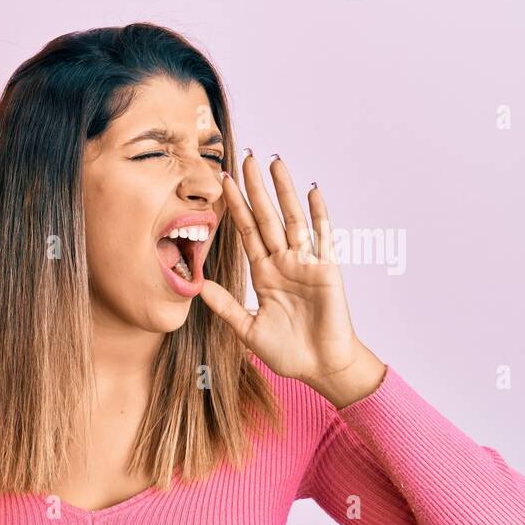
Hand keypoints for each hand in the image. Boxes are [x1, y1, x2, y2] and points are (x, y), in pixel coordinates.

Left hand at [198, 152, 385, 407]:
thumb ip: (226, 307)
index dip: (234, 208)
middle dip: (255, 188)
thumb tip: (198, 287)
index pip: (246, 232)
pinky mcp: (326, 270)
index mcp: (264, 274)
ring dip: (283, 190)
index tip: (222, 183)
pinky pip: (322, 236)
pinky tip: (310, 190)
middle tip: (245, 157)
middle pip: (266, 216)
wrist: (320, 367)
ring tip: (274, 162)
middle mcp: (284, 262)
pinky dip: (317, 213)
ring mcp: (306, 263)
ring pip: (292, 218)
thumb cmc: (287, 351)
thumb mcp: (247, 329)